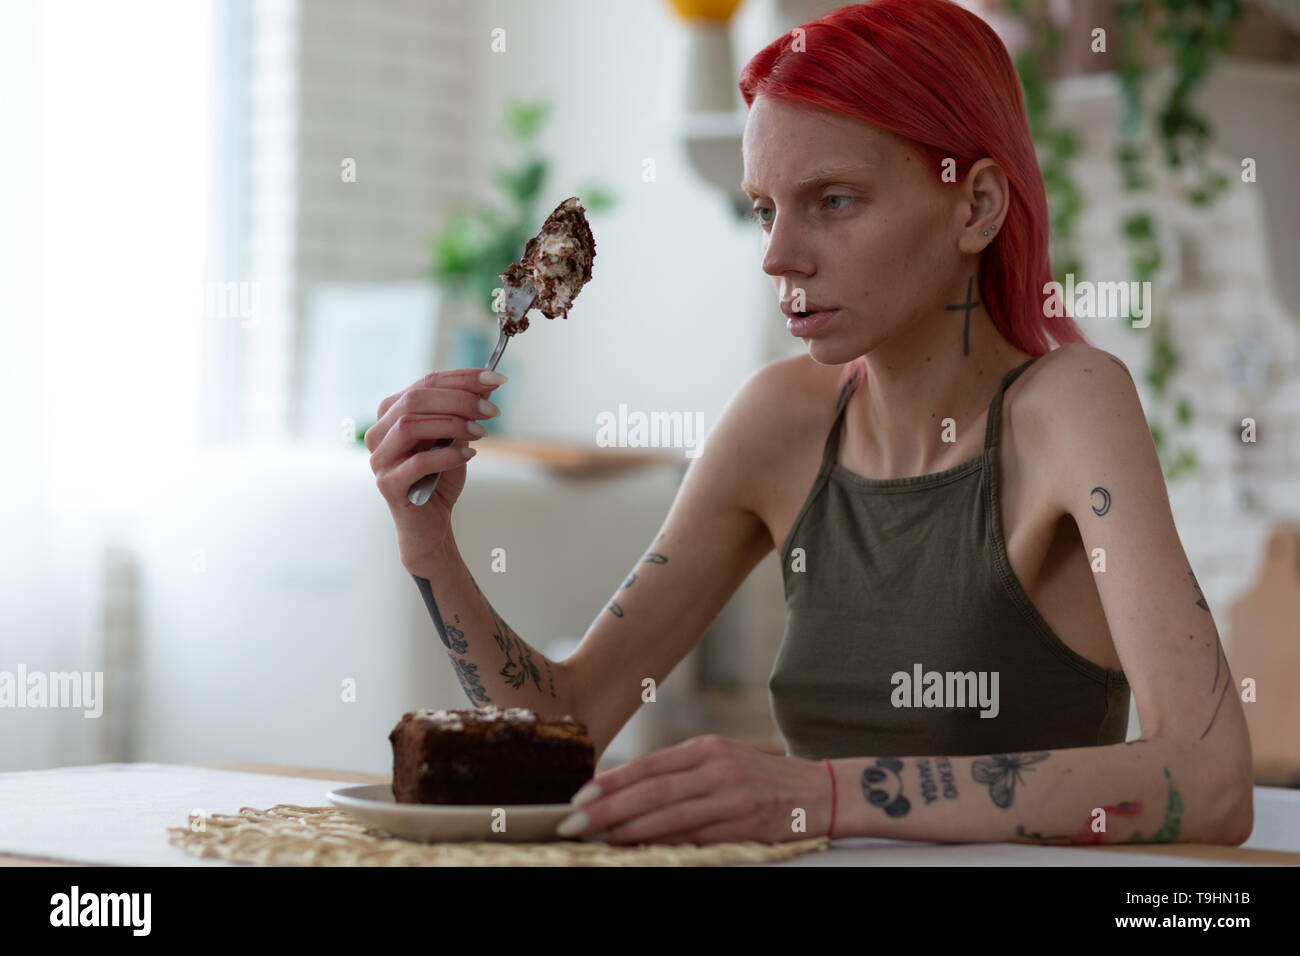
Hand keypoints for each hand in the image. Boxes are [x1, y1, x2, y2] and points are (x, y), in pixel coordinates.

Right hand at [364, 368, 502, 571]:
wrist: (431, 524)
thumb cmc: (440, 478)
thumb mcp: (456, 439)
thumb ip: (464, 413)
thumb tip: (487, 385)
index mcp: (392, 413)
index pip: (426, 383)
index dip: (462, 378)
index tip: (496, 379)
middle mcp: (379, 432)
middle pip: (415, 399)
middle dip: (459, 399)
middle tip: (491, 410)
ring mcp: (379, 458)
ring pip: (410, 425)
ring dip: (452, 424)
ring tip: (481, 433)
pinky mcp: (387, 484)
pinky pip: (417, 462)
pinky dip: (447, 455)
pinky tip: (469, 455)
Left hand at [555, 734, 831, 844]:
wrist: (819, 792)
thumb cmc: (762, 778)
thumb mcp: (722, 761)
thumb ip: (681, 774)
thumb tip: (628, 793)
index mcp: (706, 748)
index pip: (648, 765)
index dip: (611, 781)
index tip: (579, 796)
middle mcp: (715, 767)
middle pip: (651, 788)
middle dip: (607, 807)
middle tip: (574, 822)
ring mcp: (730, 795)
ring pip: (669, 813)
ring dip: (628, 827)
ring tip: (598, 838)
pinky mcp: (744, 822)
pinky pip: (696, 835)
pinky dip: (665, 842)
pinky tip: (641, 847)